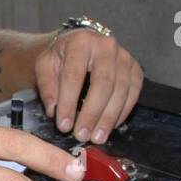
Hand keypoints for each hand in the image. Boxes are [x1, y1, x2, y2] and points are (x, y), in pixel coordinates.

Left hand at [34, 28, 142, 143]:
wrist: (80, 43)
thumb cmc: (61, 57)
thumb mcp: (45, 66)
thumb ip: (47, 87)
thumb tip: (53, 111)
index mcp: (80, 43)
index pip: (74, 76)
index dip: (69, 103)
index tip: (63, 126)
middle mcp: (106, 46)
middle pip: (102, 84)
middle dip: (92, 113)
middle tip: (82, 135)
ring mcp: (124, 57)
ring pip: (121, 90)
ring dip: (108, 117)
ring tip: (97, 137)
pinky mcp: (135, 68)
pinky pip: (133, 93)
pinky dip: (123, 112)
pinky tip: (111, 126)